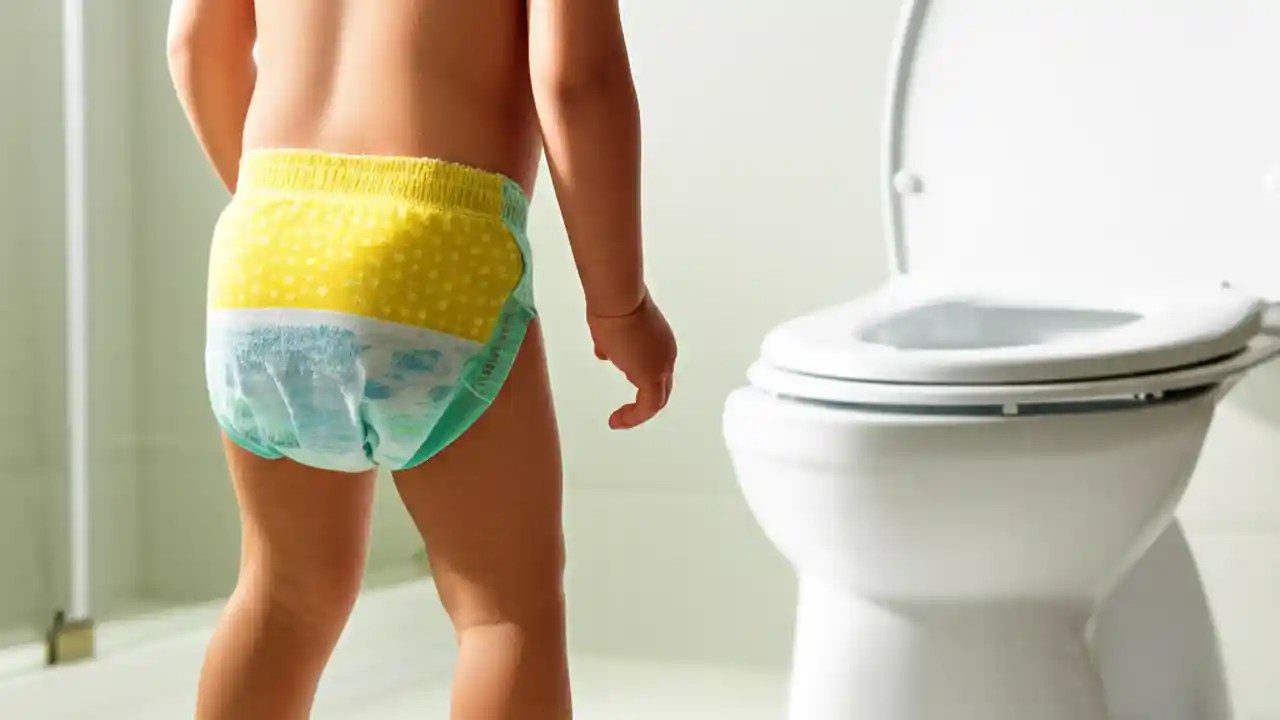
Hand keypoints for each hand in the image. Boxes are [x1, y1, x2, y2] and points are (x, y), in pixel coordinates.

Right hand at [586, 291, 676, 428]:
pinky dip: (634, 418)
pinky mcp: (651, 376)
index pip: (656, 368)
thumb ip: (611, 345)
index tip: (625, 387)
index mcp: (661, 341)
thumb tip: (605, 354)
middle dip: (644, 403)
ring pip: (657, 400)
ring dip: (637, 414)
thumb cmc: (613, 306)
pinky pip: (647, 407)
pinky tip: (617, 421)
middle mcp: (666, 355)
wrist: (617, 299)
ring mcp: (662, 366)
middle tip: (626, 414)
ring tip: (618, 421)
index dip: (642, 382)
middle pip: (661, 388)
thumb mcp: (610, 329)